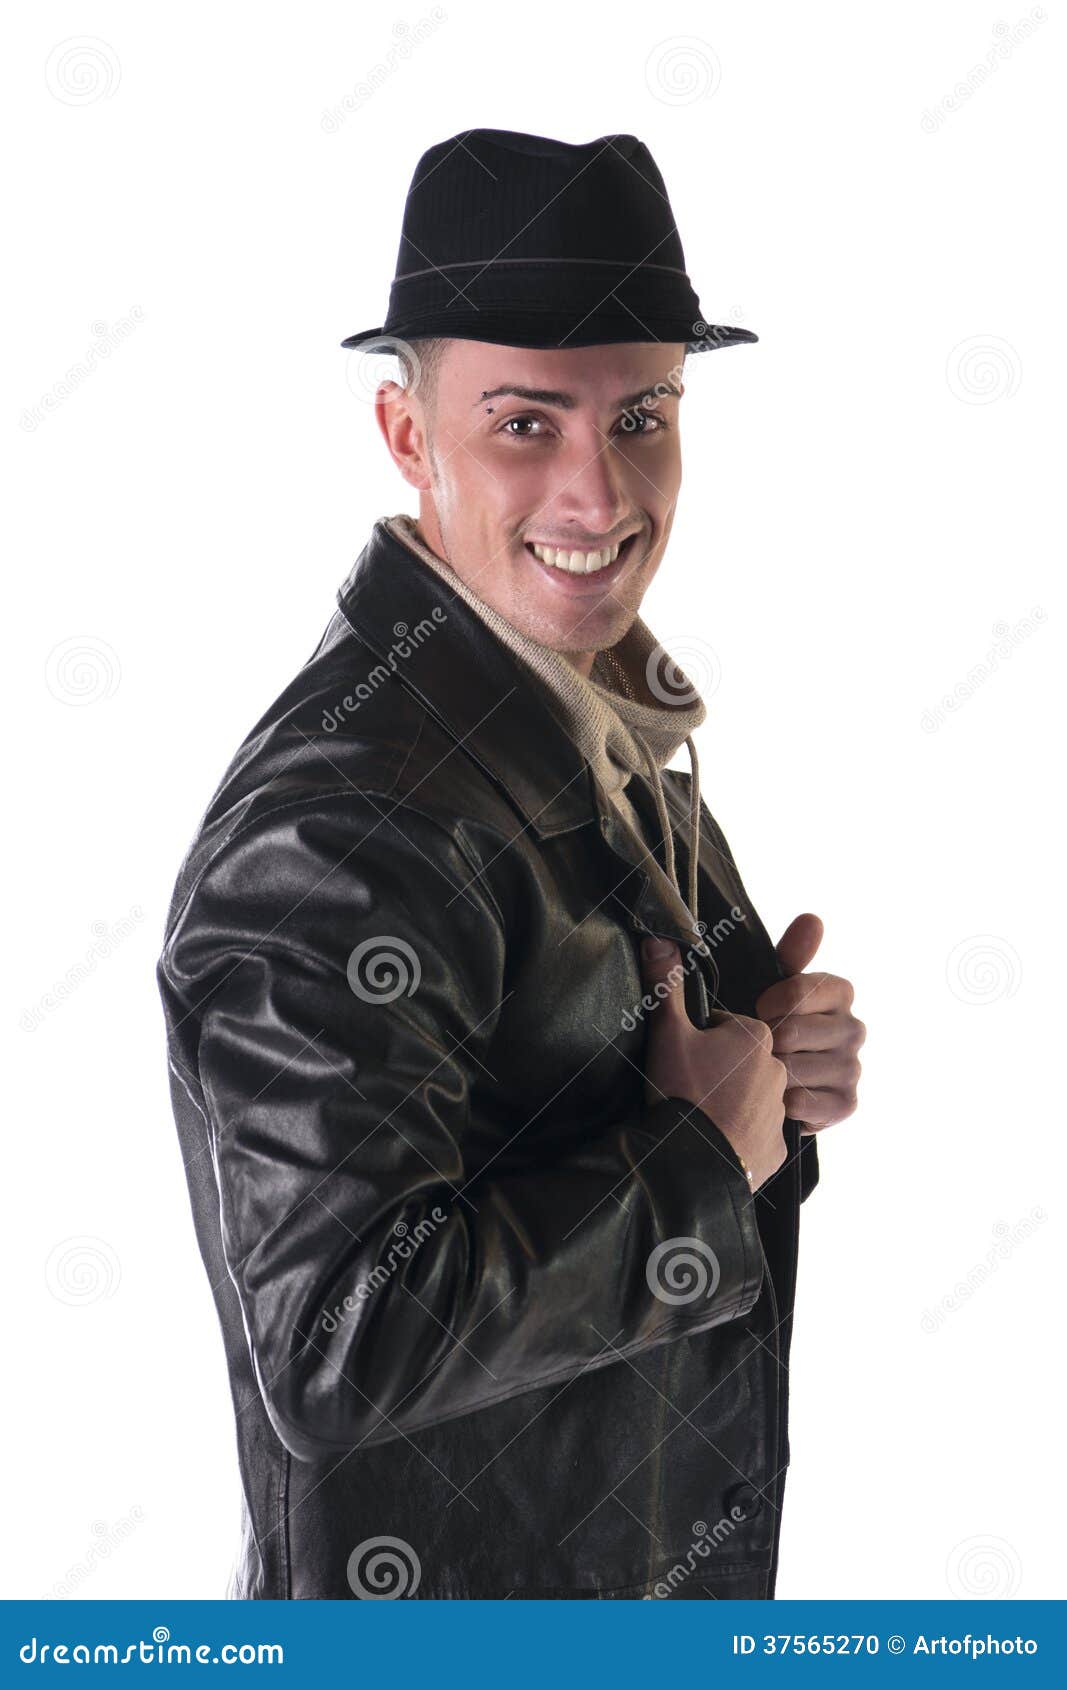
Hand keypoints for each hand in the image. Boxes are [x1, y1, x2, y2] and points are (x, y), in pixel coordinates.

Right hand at [640, 938, 786, 1190]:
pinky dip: (739, 1135)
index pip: (728, 1028)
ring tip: (700, 1115)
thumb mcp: (668, 1034)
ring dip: (731, 1102)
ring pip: (752, 1096)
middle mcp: (777, 1068)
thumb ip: (666, 986)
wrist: (693, 1162)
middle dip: (721, 1070)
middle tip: (689, 1088)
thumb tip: (659, 940)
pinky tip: (715, 1141)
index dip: (701, 1042)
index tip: (685, 1061)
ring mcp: (780, 1109)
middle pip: (742, 1062)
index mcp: (755, 1036)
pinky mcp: (777, 1146)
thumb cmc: (681, 1092)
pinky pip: (757, 1133)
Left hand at [754, 914, 864, 1135]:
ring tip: (762, 1073)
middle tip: (756, 1047)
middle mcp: (854, 1028)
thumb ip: (791, 954)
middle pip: (791, 1033)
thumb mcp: (776, 988)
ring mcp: (853, 1067)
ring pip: (793, 1070)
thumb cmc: (772, 1025)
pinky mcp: (847, 1103)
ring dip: (769, 1075)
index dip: (768, 1003)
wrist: (773, 1084)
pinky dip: (782, 1103)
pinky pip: (804, 1103)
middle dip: (764, 1042)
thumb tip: (812, 918)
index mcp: (839, 992)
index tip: (757, 1010)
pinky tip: (777, 1098)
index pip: (798, 989)